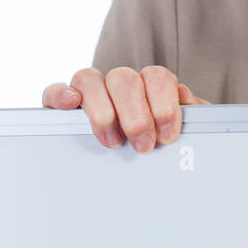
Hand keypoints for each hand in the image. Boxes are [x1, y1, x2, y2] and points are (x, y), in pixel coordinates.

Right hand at [42, 66, 210, 152]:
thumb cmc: (162, 146)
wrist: (149, 170)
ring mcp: (91, 93)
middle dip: (136, 114)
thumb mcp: (184, 135)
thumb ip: (192, 116)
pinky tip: (72, 105)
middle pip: (124, 79)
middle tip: (143, 144)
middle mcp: (121, 85)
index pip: (156, 77)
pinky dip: (60, 94)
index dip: (164, 104)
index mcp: (151, 86)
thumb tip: (186, 98)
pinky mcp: (63, 108)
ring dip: (102, 110)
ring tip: (112, 140)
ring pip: (89, 79)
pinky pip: (55, 91)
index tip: (168, 134)